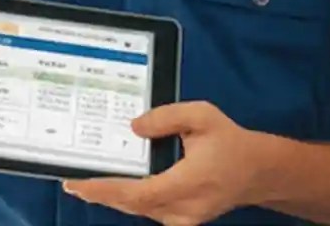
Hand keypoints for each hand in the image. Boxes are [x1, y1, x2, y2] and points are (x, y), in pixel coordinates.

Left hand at [64, 102, 271, 225]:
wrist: (257, 171)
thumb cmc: (230, 141)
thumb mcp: (203, 116)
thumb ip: (167, 118)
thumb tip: (134, 127)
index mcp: (188, 182)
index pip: (138, 193)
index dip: (106, 190)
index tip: (79, 184)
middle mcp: (183, 208)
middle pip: (132, 206)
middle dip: (101, 195)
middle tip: (72, 184)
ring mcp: (183, 220)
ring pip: (139, 211)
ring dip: (113, 199)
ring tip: (86, 185)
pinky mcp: (182, 221)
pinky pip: (149, 212)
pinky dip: (129, 202)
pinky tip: (113, 191)